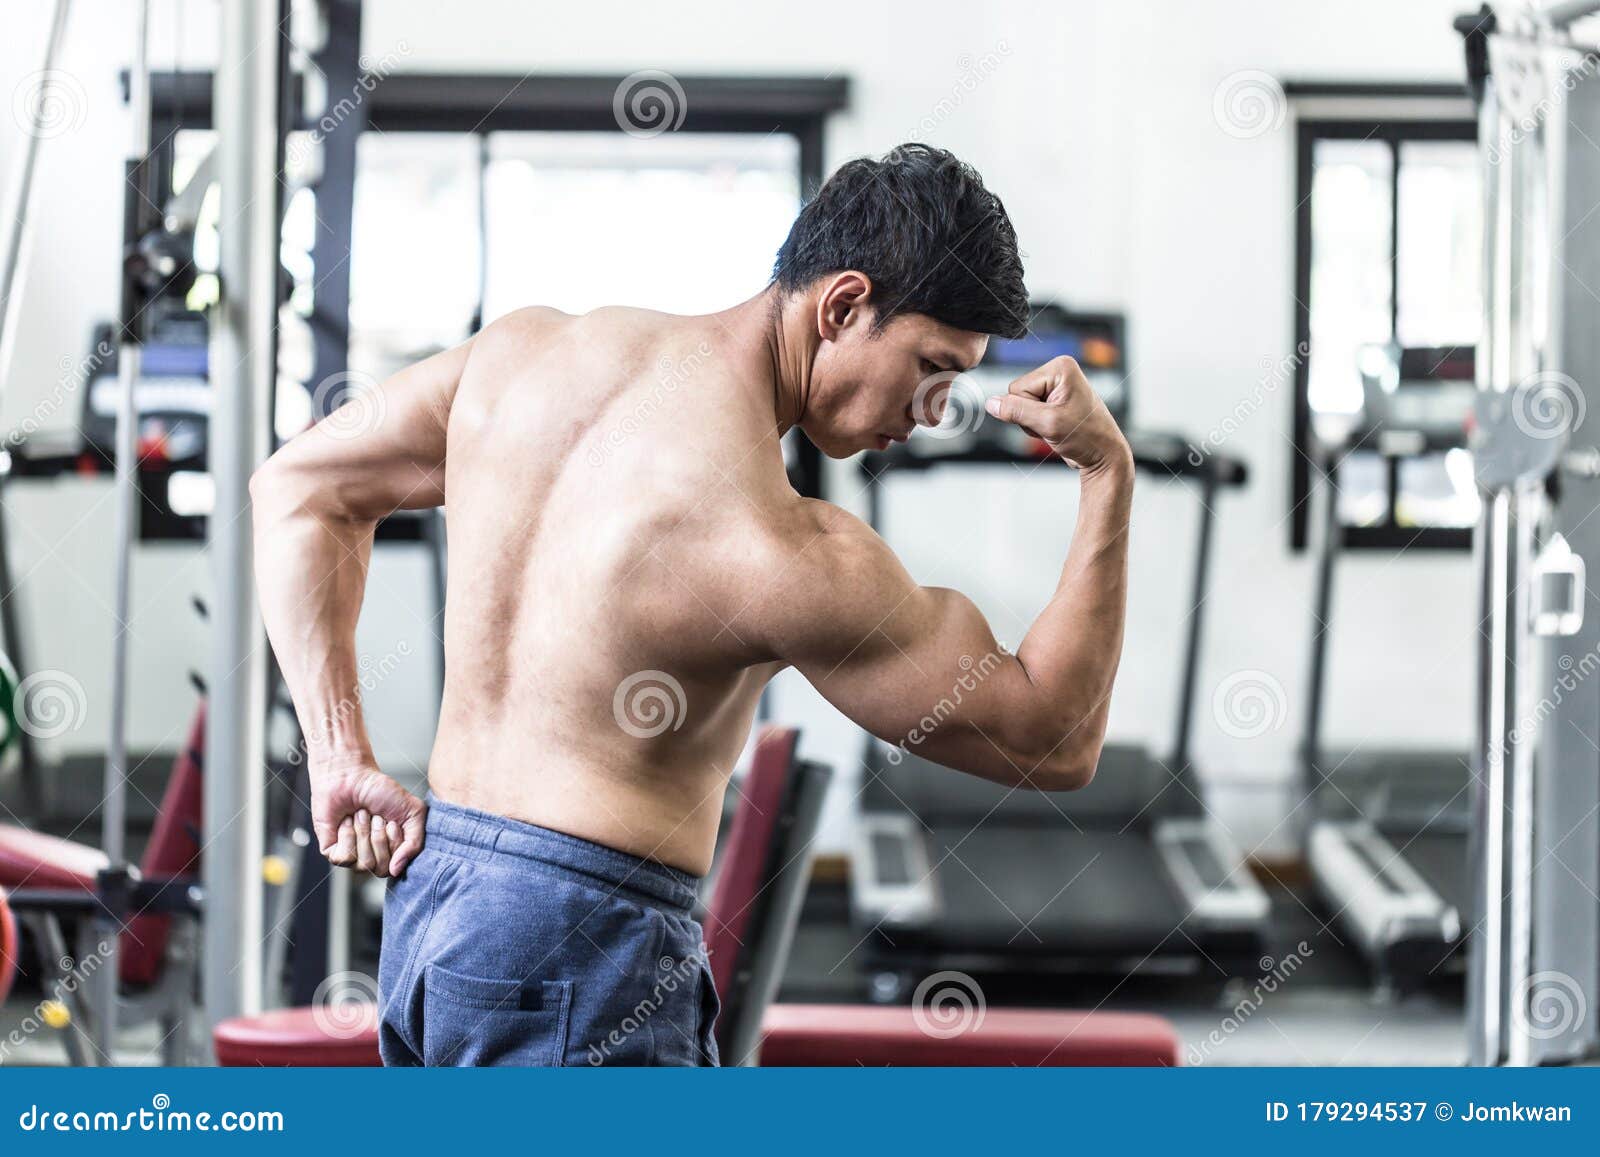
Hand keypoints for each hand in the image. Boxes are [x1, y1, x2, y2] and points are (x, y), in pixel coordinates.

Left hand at [309, 757, 426, 877]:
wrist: (350, 777)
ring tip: (360, 815)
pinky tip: (346, 821)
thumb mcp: (412, 812)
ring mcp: (353, 856)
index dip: (395, 843)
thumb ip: (414, 844)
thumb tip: (398, 870)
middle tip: (375, 817)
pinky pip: (344, 857)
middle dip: (379, 837)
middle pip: (380, 868)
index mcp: (393, 850)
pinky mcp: (333, 852)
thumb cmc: (380, 791)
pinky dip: (347, 834)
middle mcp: (374, 857)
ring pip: (363, 864)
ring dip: (363, 833)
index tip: (391, 821)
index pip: (397, 866)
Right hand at [984, 356, 1130, 473]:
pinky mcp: (1054, 401)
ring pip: (1021, 406)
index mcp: (1060, 367)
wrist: (1103, 456)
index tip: (1052, 419)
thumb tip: (991, 403)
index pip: (1017, 387)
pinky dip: (1038, 425)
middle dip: (1030, 416)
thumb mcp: (1048, 423)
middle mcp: (1058, 373)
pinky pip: (1029, 412)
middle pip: (1018, 394)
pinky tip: (1056, 429)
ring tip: (1058, 428)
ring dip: (1034, 423)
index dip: (1028, 409)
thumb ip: (1016, 411)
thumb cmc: (1088, 437)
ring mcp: (1057, 387)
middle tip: (1054, 425)